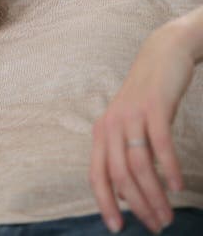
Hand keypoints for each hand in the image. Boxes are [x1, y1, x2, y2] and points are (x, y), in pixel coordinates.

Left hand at [89, 20, 196, 233]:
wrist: (162, 56)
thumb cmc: (147, 98)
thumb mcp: (129, 126)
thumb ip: (123, 155)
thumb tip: (125, 193)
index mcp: (101, 132)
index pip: (96, 175)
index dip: (104, 203)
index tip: (116, 228)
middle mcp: (111, 125)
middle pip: (119, 175)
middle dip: (138, 205)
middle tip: (157, 226)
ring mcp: (131, 116)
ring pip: (139, 164)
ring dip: (154, 194)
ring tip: (168, 214)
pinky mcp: (154, 108)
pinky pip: (160, 144)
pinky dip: (169, 168)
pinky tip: (177, 186)